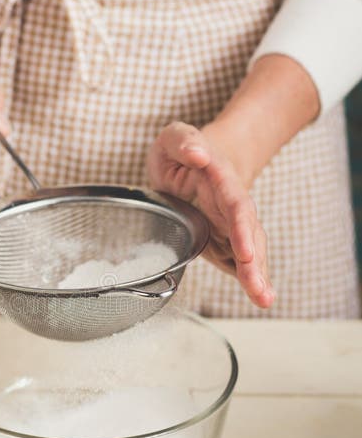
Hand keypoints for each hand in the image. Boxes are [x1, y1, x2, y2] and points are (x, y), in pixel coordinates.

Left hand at [147, 122, 274, 307]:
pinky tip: (261, 297)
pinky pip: (241, 260)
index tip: (246, 252)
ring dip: (256, 276)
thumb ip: (183, 141)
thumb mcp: (174, 138)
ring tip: (264, 299)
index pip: (235, 206)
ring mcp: (231, 224)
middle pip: (249, 234)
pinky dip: (251, 279)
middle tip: (260, 290)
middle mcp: (232, 204)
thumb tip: (198, 153)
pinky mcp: (226, 239)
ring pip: (249, 251)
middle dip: (255, 263)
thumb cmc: (182, 151)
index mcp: (221, 180)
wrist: (197, 158)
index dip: (241, 229)